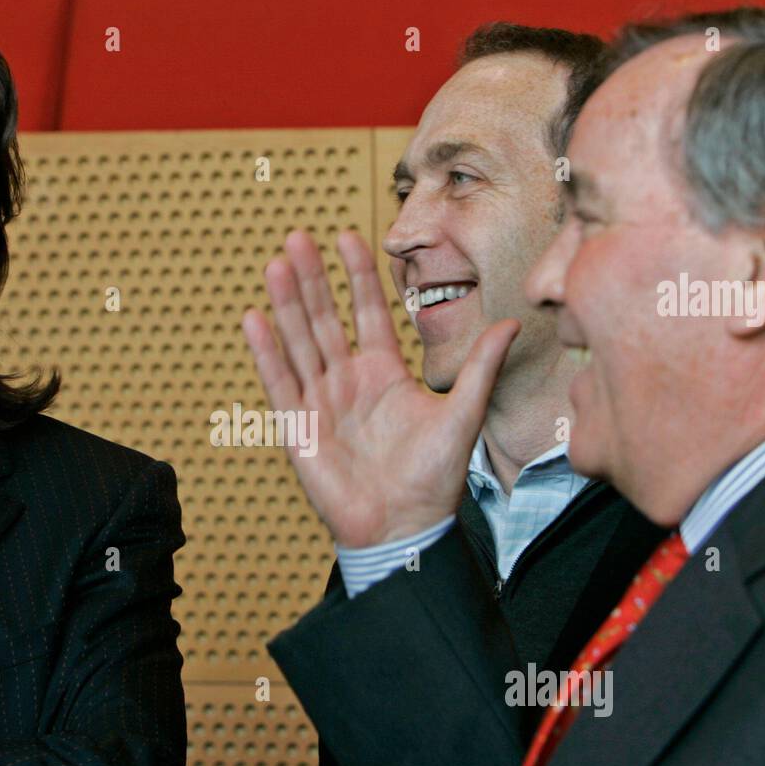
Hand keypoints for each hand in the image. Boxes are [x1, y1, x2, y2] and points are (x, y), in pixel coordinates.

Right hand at [243, 229, 518, 547]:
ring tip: (276, 264)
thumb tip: (510, 323)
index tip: (348, 237)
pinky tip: (254, 320)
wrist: (405, 528)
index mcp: (384, 374)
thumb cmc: (434, 480)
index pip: (366, 313)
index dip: (357, 276)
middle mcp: (348, 383)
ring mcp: (321, 403)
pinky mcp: (300, 429)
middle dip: (312, 280)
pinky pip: (280, 384)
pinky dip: (267, 353)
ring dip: (286, 305)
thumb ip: (480, 368)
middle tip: (298, 237)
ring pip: (300, 343)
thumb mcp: (463, 416)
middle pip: (325, 319)